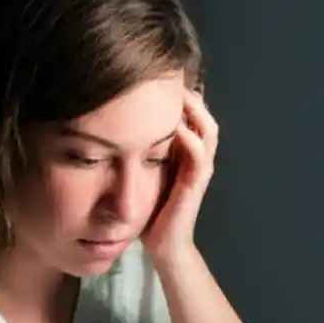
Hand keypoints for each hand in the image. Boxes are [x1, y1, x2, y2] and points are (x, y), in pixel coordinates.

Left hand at [142, 88, 217, 263]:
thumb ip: (139, 149)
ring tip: (176, 93)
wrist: (164, 246)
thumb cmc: (152, 211)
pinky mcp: (196, 183)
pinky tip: (175, 127)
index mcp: (186, 151)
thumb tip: (115, 126)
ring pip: (208, 128)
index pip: (191, 113)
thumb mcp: (144, 172)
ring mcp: (200, 169)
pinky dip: (190, 137)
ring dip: (194, 109)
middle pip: (203, 113)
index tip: (158, 76)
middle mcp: (198, 156)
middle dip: (189, 94)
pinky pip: (200, 154)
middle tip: (167, 78)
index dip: (180, 94)